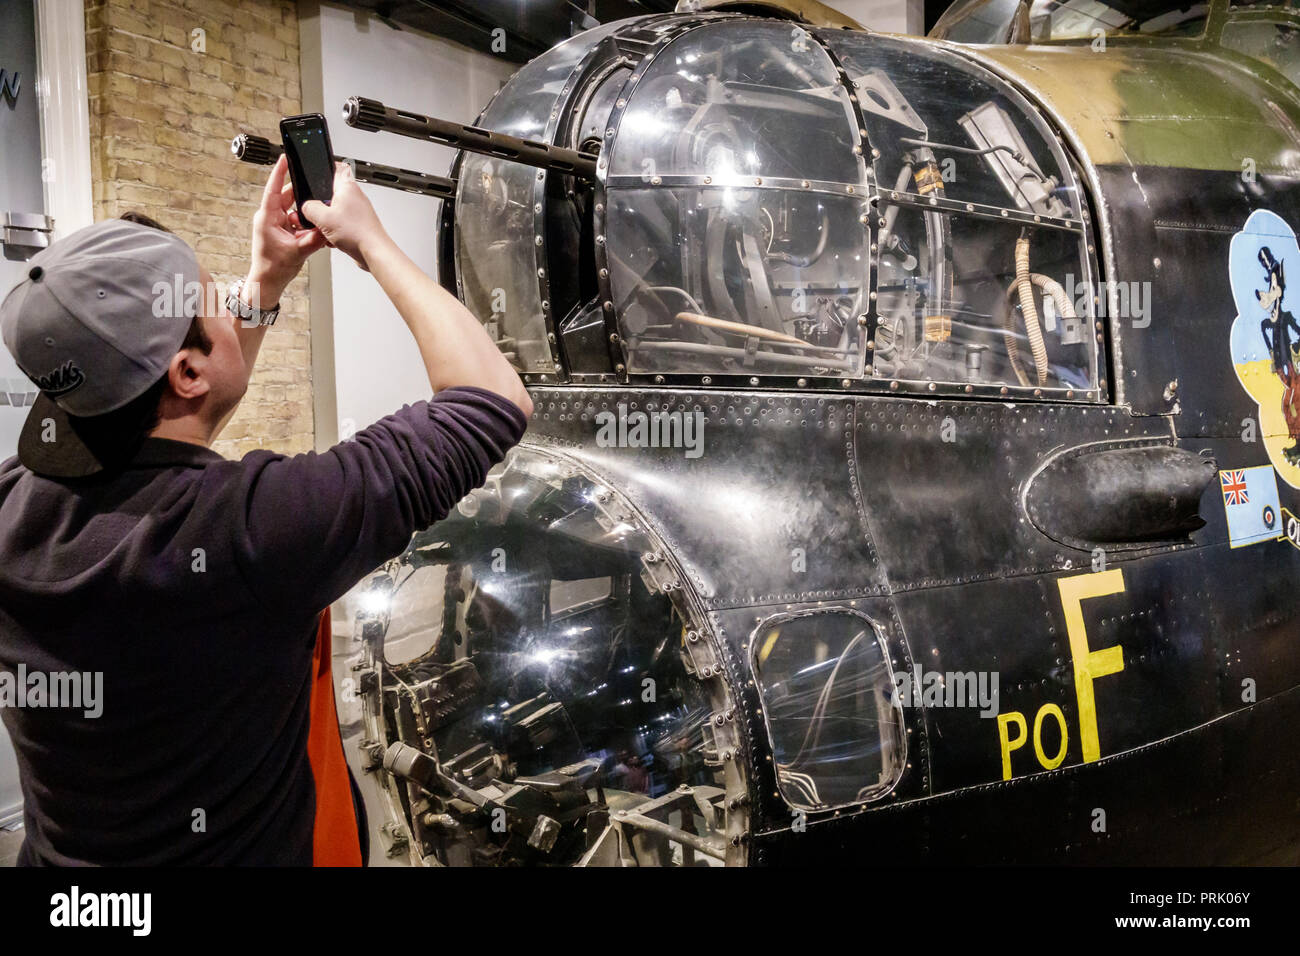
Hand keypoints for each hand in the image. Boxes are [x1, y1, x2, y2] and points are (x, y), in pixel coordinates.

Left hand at [246, 154, 327, 305]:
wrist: (267, 282)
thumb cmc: (273, 268)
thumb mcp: (299, 251)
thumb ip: (315, 238)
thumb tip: (327, 228)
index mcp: (267, 218)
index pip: (274, 189)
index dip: (279, 172)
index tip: (285, 158)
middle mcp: (269, 217)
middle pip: (287, 197)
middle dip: (301, 195)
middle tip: (314, 191)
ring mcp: (274, 223)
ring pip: (292, 209)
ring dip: (304, 212)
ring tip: (314, 217)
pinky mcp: (280, 230)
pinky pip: (294, 219)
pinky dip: (304, 222)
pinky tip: (311, 228)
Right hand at [301, 162, 388, 272]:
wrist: (373, 253)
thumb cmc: (357, 233)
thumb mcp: (323, 218)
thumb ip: (309, 208)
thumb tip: (306, 207)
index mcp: (347, 186)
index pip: (338, 167)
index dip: (326, 166)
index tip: (317, 171)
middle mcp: (355, 196)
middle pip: (332, 192)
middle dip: (321, 203)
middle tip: (315, 211)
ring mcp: (358, 211)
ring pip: (336, 210)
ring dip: (327, 220)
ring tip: (325, 229)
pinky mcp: (359, 224)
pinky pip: (341, 223)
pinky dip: (335, 230)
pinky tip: (332, 239)